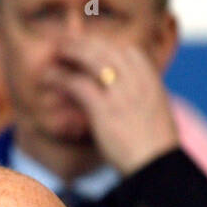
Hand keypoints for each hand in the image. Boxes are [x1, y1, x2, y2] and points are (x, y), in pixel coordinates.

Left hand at [46, 37, 178, 175]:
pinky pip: (80, 86)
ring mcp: (123, 93)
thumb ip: (139, 97)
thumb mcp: (152, 112)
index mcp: (151, 80)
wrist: (157, 166)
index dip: (104, 44)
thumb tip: (123, 96)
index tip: (88, 42)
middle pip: (108, 49)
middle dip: (84, 42)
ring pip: (94, 60)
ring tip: (54, 51)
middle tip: (64, 40)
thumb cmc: (153, 146)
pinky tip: (49, 78)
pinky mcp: (106, 110)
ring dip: (72, 52)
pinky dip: (62, 79)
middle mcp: (139, 81)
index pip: (126, 50)